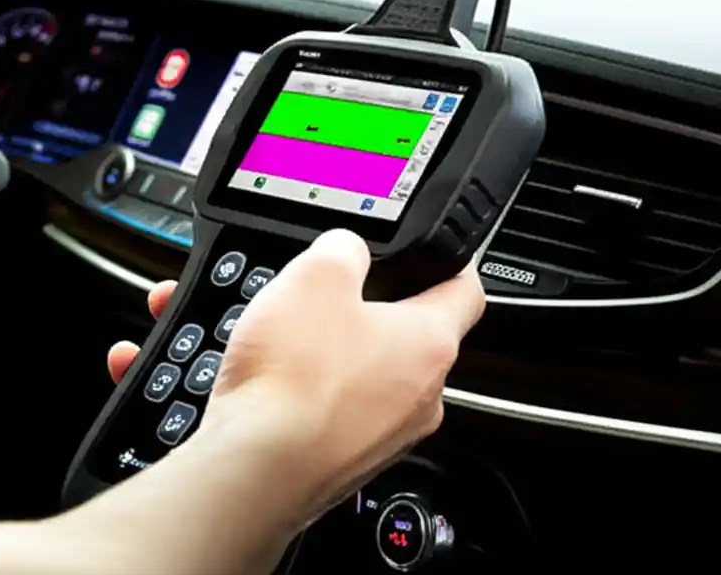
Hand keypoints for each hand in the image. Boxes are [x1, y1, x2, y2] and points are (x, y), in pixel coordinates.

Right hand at [106, 231, 483, 521]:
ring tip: (286, 340)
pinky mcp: (344, 462)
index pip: (465, 291)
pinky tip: (272, 385)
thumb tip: (344, 249)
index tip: (435, 253)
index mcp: (430, 343)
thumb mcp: (315, 276)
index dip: (448, 262)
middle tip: (329, 295)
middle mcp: (421, 396)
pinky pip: (334, 413)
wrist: (255, 470)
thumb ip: (342, 249)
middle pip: (408, 338)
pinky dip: (308, 395)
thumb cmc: (294, 381)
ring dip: (332, 355)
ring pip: (366, 378)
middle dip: (370, 313)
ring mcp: (384, 436)